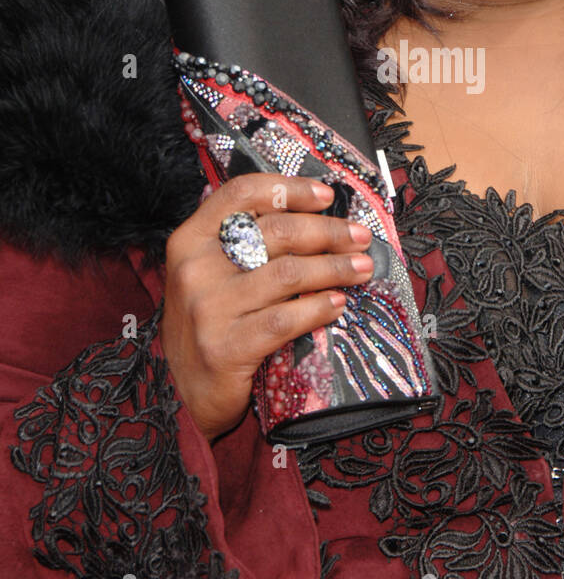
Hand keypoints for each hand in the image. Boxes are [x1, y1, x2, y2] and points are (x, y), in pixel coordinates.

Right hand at [161, 174, 374, 442]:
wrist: (186, 390)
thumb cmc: (213, 320)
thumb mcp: (213, 272)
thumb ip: (247, 241)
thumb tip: (317, 214)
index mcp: (190, 238)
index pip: (241, 193)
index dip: (289, 189)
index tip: (328, 195)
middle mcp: (194, 267)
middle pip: (276, 231)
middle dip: (328, 231)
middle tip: (360, 238)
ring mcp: (208, 308)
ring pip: (289, 273)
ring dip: (335, 268)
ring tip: (362, 269)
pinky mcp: (225, 346)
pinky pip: (285, 319)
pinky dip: (318, 308)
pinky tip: (338, 304)